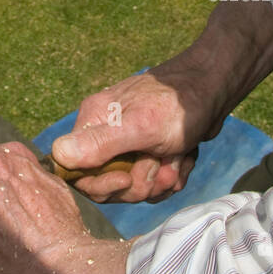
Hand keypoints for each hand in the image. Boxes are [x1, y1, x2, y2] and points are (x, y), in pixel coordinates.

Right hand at [51, 62, 219, 203]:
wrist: (215, 88)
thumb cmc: (178, 105)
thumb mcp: (140, 127)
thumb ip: (99, 143)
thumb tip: (58, 155)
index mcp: (93, 122)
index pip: (77, 172)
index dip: (102, 184)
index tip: (128, 178)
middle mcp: (106, 132)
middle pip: (109, 184)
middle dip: (140, 183)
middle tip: (160, 165)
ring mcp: (129, 142)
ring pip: (136, 184)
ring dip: (161, 178)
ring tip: (177, 157)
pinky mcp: (150, 149)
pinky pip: (154, 179)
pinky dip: (172, 173)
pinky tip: (184, 158)